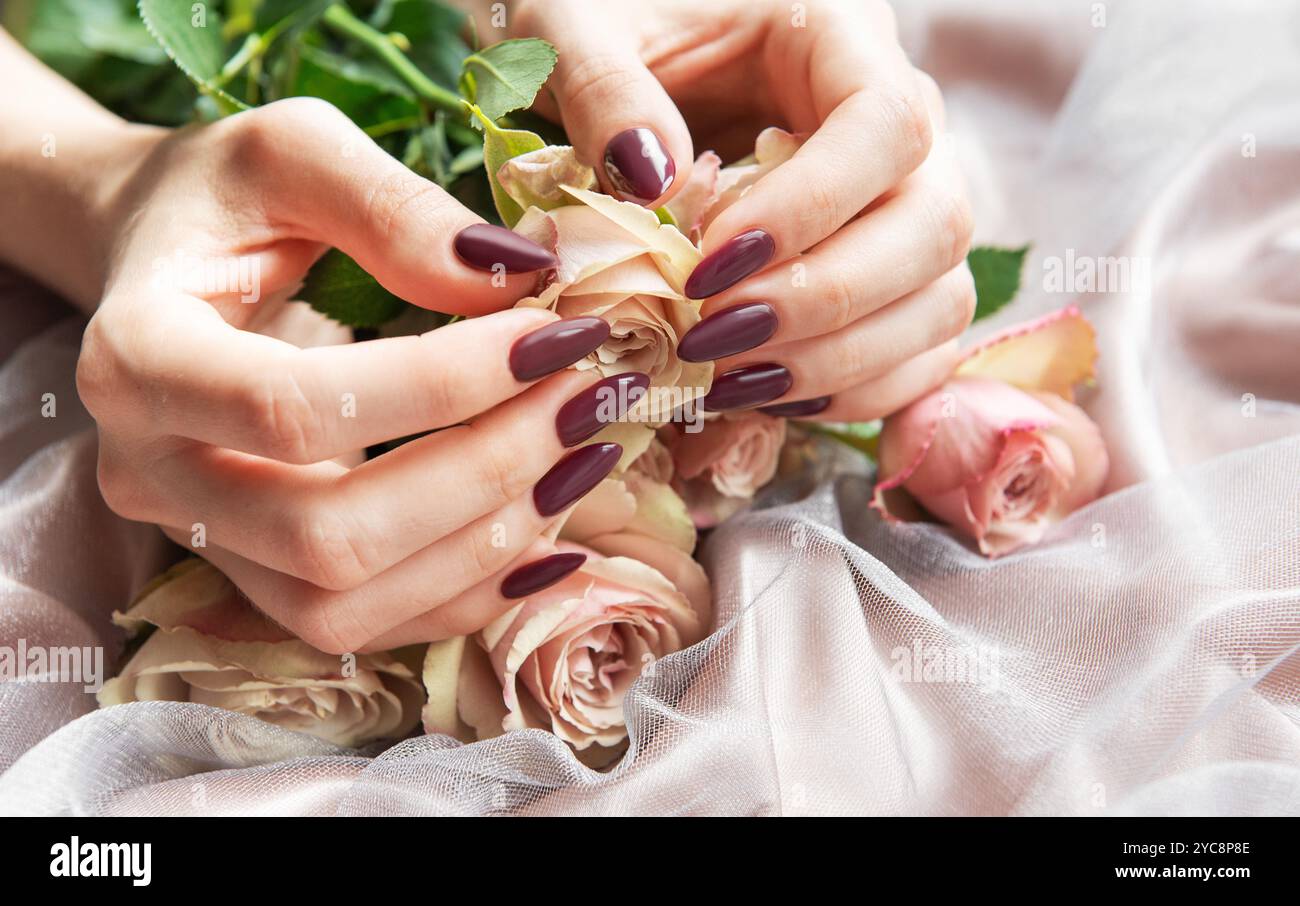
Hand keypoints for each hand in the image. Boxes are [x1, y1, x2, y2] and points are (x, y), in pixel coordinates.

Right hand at [77, 98, 624, 652]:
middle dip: (485, 474)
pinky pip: (365, 627)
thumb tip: (518, 282)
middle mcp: (152, 473)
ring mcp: (201, 540)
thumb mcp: (291, 153)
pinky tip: (551, 528)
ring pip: (348, 605)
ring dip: (489, 542)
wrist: (163, 264)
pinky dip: (472, 591)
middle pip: (329, 536)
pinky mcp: (255, 575)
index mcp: (135, 358)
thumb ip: (393, 208)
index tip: (556, 335)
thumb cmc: (225, 199)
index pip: (296, 410)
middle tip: (588, 402)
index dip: (444, 386)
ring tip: (584, 457)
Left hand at [499, 0, 973, 419]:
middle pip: (934, 223)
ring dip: (842, 359)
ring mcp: (903, 203)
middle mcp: (900, 121)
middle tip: (714, 340)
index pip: (886, 124)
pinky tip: (766, 393)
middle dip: (827, 299)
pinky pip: (917, 346)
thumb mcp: (578, 25)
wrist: (633, 55)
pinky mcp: (888, 273)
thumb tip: (658, 189)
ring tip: (728, 381)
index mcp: (841, 35)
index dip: (810, 208)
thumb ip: (604, 89)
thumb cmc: (610, 20)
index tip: (709, 264)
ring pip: (938, 297)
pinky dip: (855, 388)